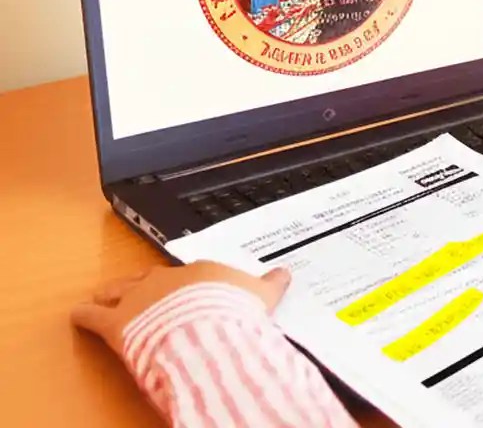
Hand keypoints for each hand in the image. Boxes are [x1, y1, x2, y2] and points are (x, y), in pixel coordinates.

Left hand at [71, 261, 290, 358]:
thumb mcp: (262, 296)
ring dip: (111, 292)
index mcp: (199, 272)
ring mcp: (138, 299)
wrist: (207, 329)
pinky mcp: (116, 323)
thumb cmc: (234, 312)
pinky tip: (77, 314)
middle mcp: (165, 280)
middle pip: (150, 277)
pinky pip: (93, 316)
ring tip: (103, 292)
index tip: (189, 287)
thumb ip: (271, 284)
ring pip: (118, 290)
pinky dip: (84, 316)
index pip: (189, 274)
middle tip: (140, 285)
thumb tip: (286, 273)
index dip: (187, 283)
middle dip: (144, 282)